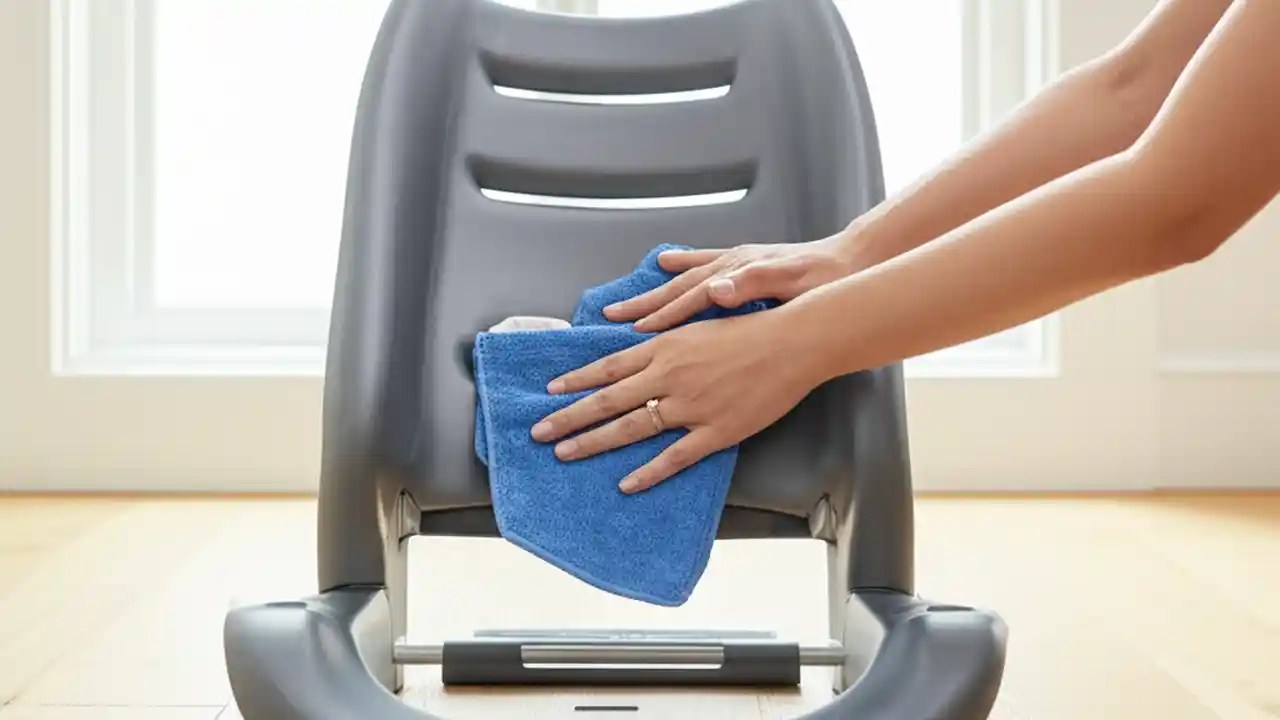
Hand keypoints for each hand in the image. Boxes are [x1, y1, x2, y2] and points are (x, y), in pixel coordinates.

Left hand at [529, 308, 823, 493]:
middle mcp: (670, 376)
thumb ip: (665, 338)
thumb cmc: (750, 327)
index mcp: (665, 346)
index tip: (550, 392)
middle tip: (539, 432)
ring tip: (565, 454)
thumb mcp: (698, 323)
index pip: (608, 367)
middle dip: (569, 417)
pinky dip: (648, 472)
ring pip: (631, 428)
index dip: (576, 381)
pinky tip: (626, 484)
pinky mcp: (715, 431)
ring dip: (594, 442)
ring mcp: (691, 406)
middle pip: (608, 400)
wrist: (792, 341)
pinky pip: (674, 457)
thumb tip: (635, 346)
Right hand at [603, 232, 859, 332]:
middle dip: (643, 304)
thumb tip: (715, 289)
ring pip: (684, 278)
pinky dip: (681, 264)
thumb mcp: (792, 285)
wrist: (851, 261)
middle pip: (677, 288)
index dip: (661, 317)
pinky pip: (702, 263)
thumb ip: (752, 284)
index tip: (633, 332)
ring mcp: (736, 262)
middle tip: (610, 316)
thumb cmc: (824, 281)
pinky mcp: (745, 261)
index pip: (690, 299)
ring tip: (624, 300)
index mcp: (739, 273)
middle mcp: (731, 265)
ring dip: (654, 290)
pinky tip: (664, 263)